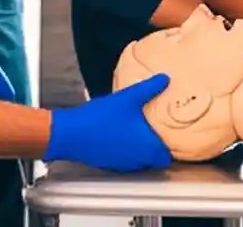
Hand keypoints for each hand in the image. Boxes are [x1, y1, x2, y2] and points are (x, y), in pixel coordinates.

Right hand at [45, 74, 172, 171]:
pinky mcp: (109, 163)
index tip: (173, 135)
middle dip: (158, 147)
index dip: (171, 148)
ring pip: (140, 160)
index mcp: (146, 147)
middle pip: (155, 159)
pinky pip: (126, 160)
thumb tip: (166, 78)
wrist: (69, 133)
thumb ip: (150, 88)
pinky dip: (129, 151)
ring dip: (143, 149)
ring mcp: (122, 164)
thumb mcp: (128, 98)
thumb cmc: (101, 117)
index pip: (167, 157)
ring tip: (143, 132)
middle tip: (159, 130)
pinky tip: (124, 136)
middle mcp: (137, 160)